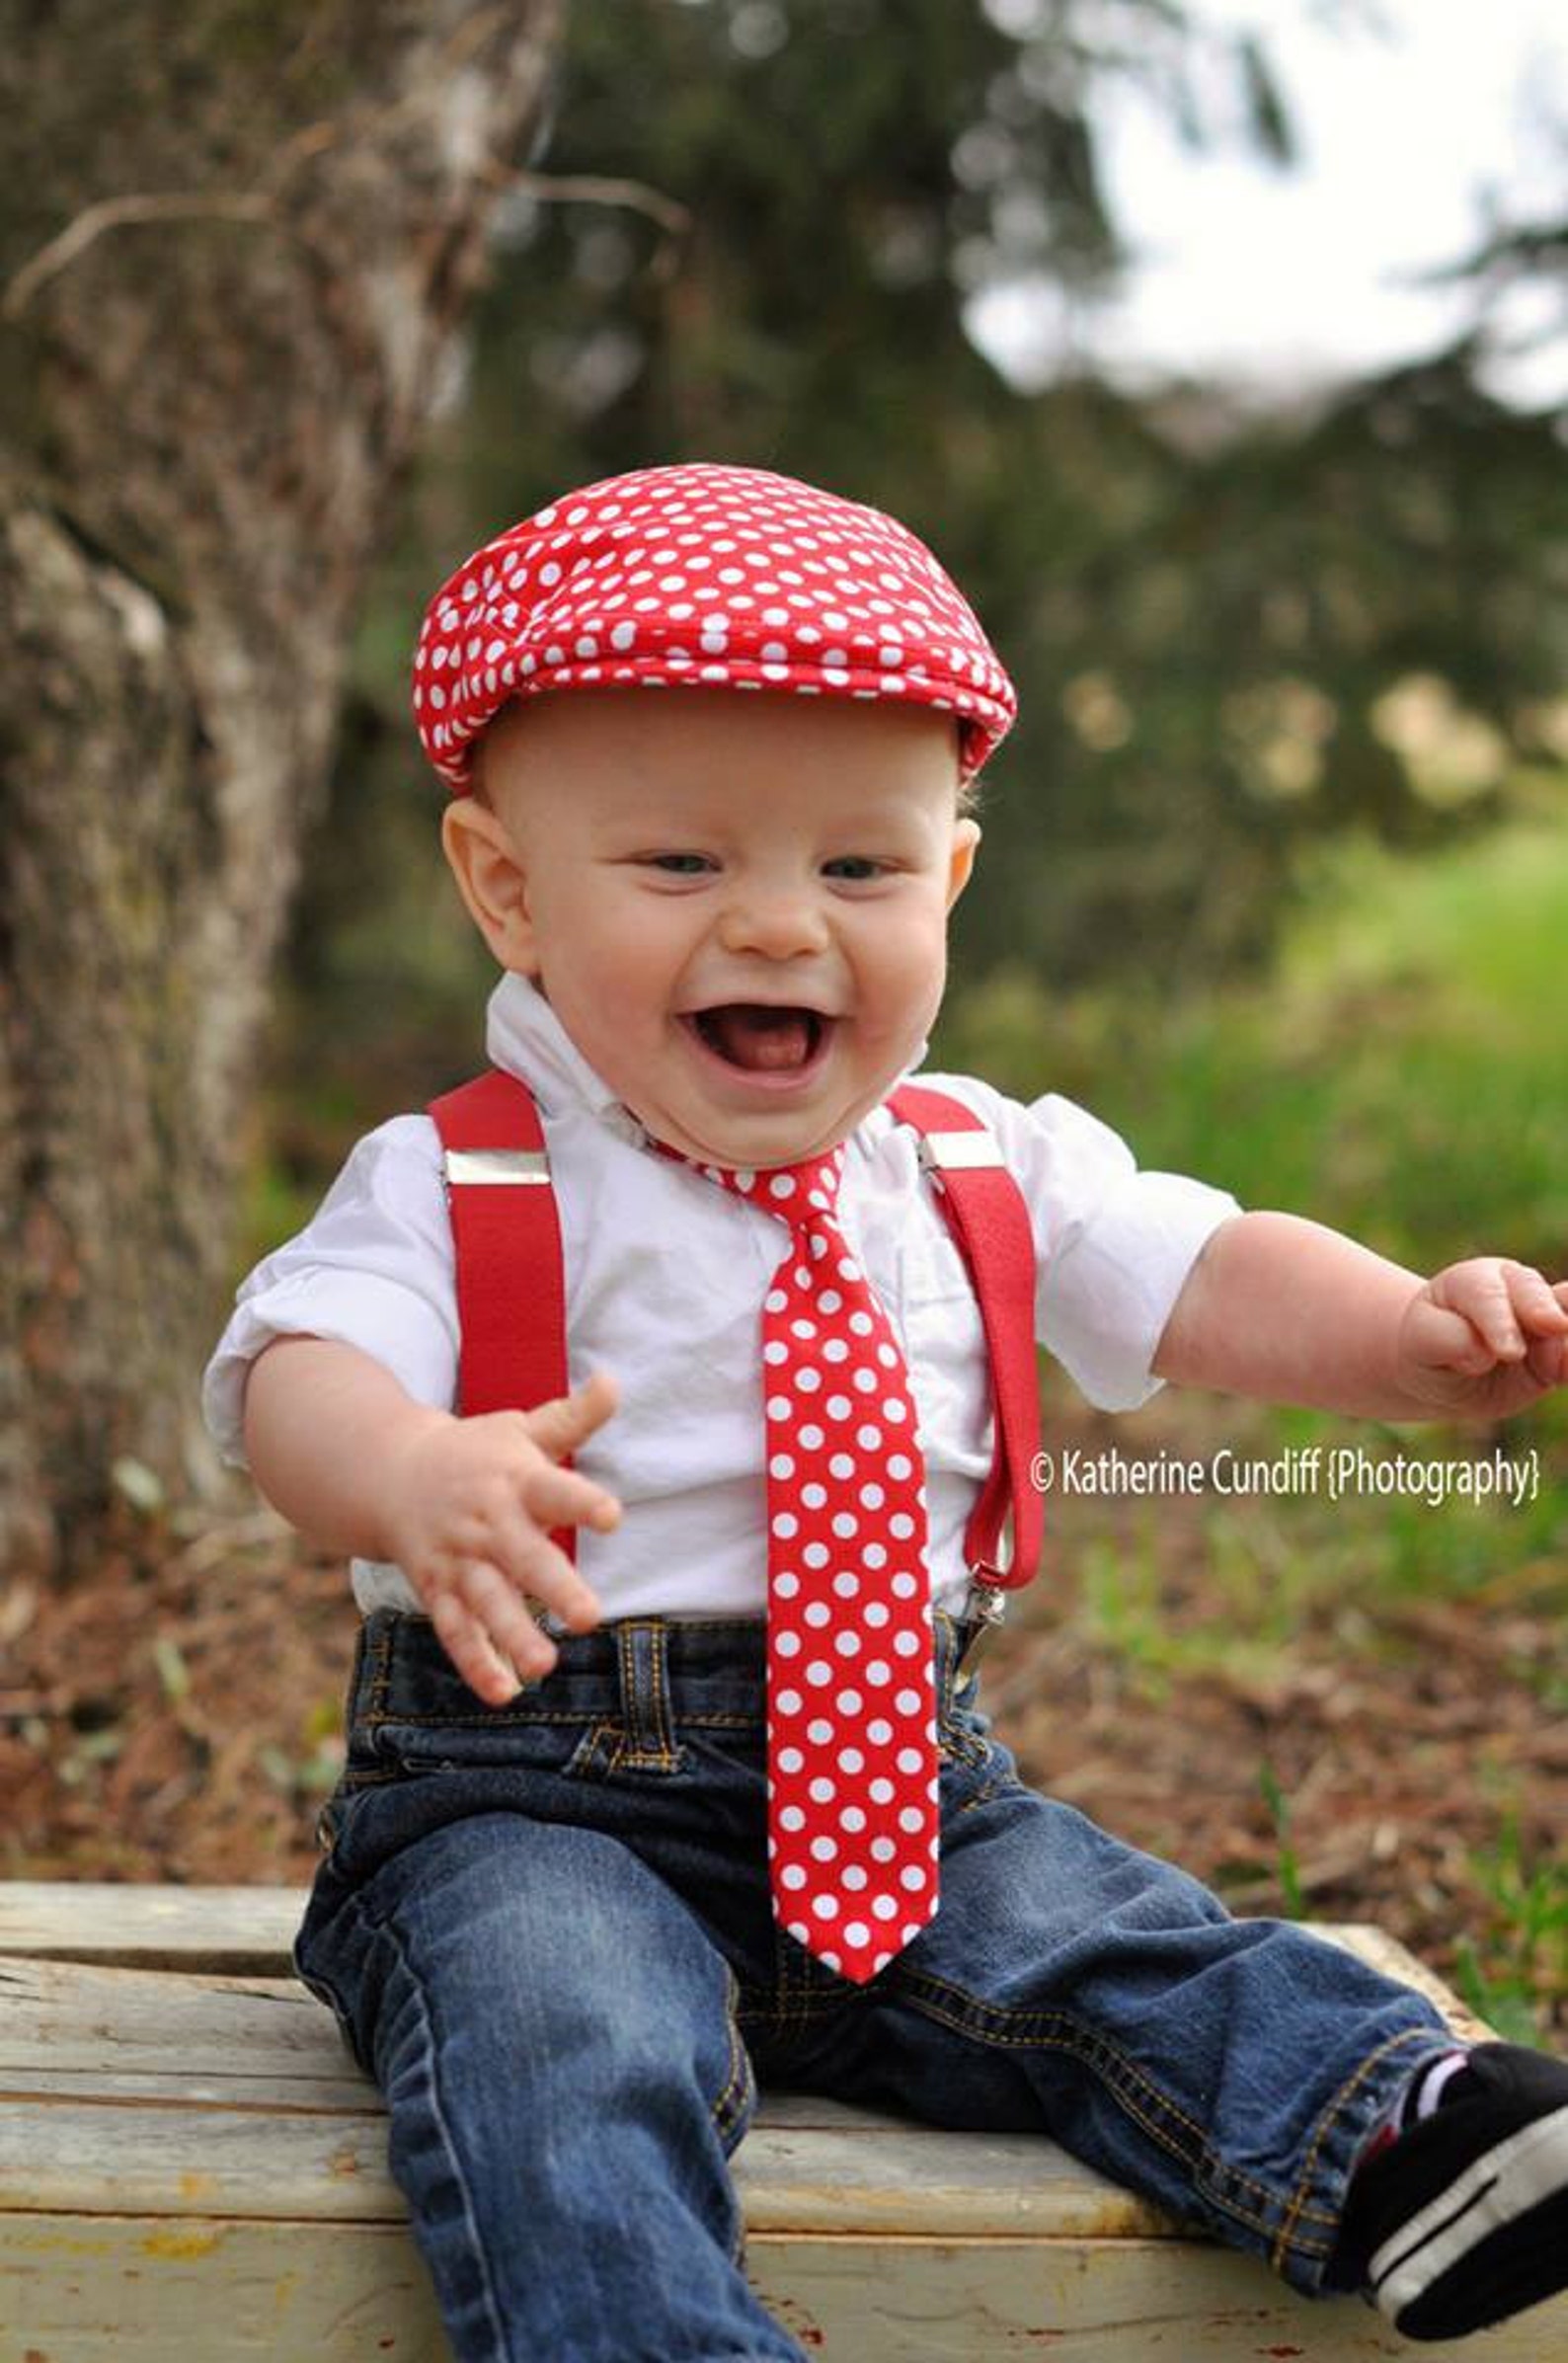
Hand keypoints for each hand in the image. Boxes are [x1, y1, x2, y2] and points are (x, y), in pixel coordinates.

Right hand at [379, 1369, 621, 1702]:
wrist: (388, 1472)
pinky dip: (475, 1663)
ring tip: (545, 1668)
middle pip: (523, 1558)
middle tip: (590, 1618)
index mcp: (514, 1480)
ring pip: (487, 1602)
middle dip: (553, 1588)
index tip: (613, 1516)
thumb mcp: (520, 1429)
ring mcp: (459, 1560)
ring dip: (513, 1636)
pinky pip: (455, 1630)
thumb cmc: (474, 1453)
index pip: (554, 1490)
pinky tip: (502, 1693)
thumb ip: (572, 1417)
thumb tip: (615, 1381)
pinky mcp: (437, 1590)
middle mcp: (487, 1523)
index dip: (582, 1502)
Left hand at [1395, 1260, 1567, 1417]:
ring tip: (1567, 1354)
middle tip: (1554, 1326)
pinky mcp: (1559, 1347)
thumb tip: (1485, 1353)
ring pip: (1563, 1310)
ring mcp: (1542, 1314)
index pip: (1486, 1295)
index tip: (1509, 1353)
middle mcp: (1513, 1288)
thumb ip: (1449, 1341)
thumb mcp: (1422, 1344)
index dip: (1499, 1321)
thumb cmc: (1429, 1349)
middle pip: (1532, 1292)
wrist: (1447, 1371)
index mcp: (1472, 1280)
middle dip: (1543, 1309)